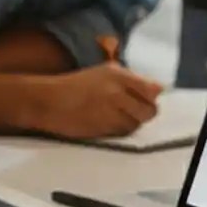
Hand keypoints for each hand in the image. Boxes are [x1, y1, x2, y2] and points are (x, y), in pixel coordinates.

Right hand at [32, 63, 162, 137]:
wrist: (48, 101)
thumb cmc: (76, 86)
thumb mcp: (104, 73)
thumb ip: (131, 80)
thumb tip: (157, 91)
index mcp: (118, 74)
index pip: (152, 89)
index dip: (152, 97)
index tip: (146, 100)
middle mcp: (117, 91)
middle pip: (149, 110)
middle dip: (144, 113)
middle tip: (133, 112)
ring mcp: (110, 110)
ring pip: (136, 124)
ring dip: (131, 123)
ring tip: (116, 117)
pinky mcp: (102, 127)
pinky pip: (122, 133)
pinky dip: (119, 131)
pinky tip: (107, 123)